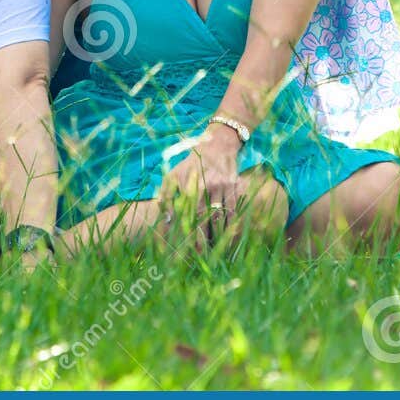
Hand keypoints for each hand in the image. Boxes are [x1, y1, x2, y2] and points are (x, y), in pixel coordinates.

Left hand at [159, 128, 241, 245]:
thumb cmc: (192, 162)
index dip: (181, 231)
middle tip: (198, 255)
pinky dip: (231, 225)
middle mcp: (202, 184)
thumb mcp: (174, 173)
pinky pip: (232, 210)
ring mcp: (219, 184)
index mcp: (185, 182)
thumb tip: (165, 219)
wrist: (218, 143)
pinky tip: (229, 238)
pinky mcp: (233, 185)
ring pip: (218, 216)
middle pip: (200, 218)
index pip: (182, 212)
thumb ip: (166, 194)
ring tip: (213, 252)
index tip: (180, 248)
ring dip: (216, 236)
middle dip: (199, 239)